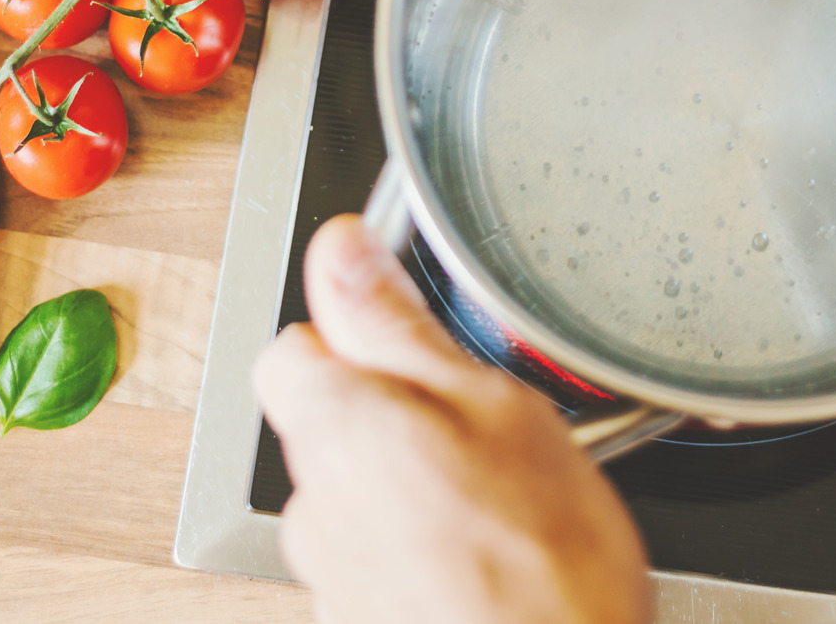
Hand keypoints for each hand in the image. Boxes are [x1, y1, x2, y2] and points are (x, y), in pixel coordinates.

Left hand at [253, 216, 651, 623]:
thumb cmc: (543, 570)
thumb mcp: (491, 408)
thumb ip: (397, 325)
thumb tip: (341, 249)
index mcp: (336, 428)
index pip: (293, 343)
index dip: (353, 329)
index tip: (410, 331)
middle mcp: (314, 507)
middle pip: (329, 422)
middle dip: (395, 412)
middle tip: (481, 424)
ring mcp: (334, 577)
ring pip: (361, 492)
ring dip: (415, 483)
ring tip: (500, 500)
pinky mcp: (361, 621)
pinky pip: (382, 555)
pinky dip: (425, 545)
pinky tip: (491, 556)